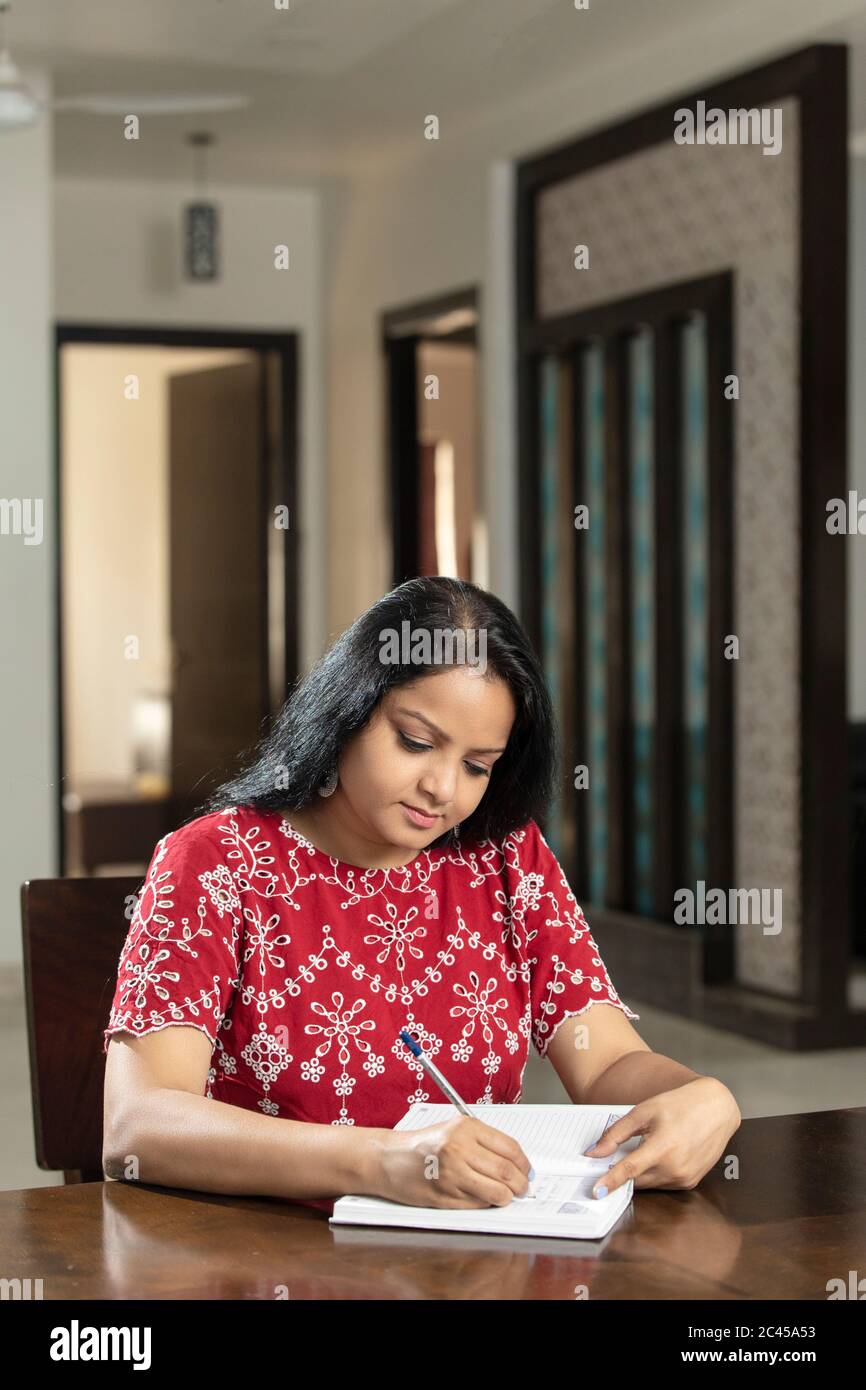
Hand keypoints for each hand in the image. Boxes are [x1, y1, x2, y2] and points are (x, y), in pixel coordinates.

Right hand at [372, 1115, 532, 1208]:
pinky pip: (477, 1204)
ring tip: (506, 1196)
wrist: (388, 1159)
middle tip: (522, 1189)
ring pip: (496, 1192)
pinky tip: (484, 1199)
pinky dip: (486, 1204)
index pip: (510, 1148)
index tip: (527, 1171)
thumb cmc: (424, 1144)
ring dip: (506, 1198)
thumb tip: (517, 1164)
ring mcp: (451, 1174)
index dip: (524, 1164)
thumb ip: (484, 1142)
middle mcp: (459, 1149)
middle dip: (520, 1184)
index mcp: (465, 1128)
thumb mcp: (455, 1130)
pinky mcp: (443, 1196)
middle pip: (506, 1172)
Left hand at [583, 1076, 740, 1198]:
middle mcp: (675, 1167)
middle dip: (621, 1174)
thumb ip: (616, 1134)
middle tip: (610, 1160)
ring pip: (649, 1184)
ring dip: (639, 1175)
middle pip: (637, 1180)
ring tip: (642, 1150)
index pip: (630, 1170)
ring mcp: (685, 1178)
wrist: (716, 1108)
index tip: (596, 1191)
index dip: (611, 1181)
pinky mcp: (691, 1182)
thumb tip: (594, 1152)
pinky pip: (663, 1184)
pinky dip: (654, 1175)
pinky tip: (658, 1156)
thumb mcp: (643, 1112)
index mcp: (663, 1146)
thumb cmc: (680, 1105)